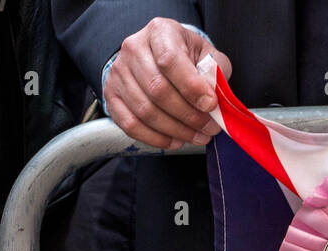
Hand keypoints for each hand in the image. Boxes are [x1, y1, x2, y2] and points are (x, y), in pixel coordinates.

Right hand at [104, 17, 232, 147]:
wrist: (159, 57)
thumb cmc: (188, 58)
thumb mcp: (208, 57)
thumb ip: (215, 75)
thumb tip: (215, 102)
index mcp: (160, 32)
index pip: (170, 60)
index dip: (192, 87)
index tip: (210, 105)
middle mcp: (134, 48)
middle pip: (158, 90)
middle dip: (188, 115)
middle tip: (209, 128)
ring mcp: (119, 72)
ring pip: (145, 110)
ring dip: (176, 130)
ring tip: (197, 137)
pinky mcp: (111, 94)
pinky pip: (130, 124)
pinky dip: (155, 139)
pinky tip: (175, 141)